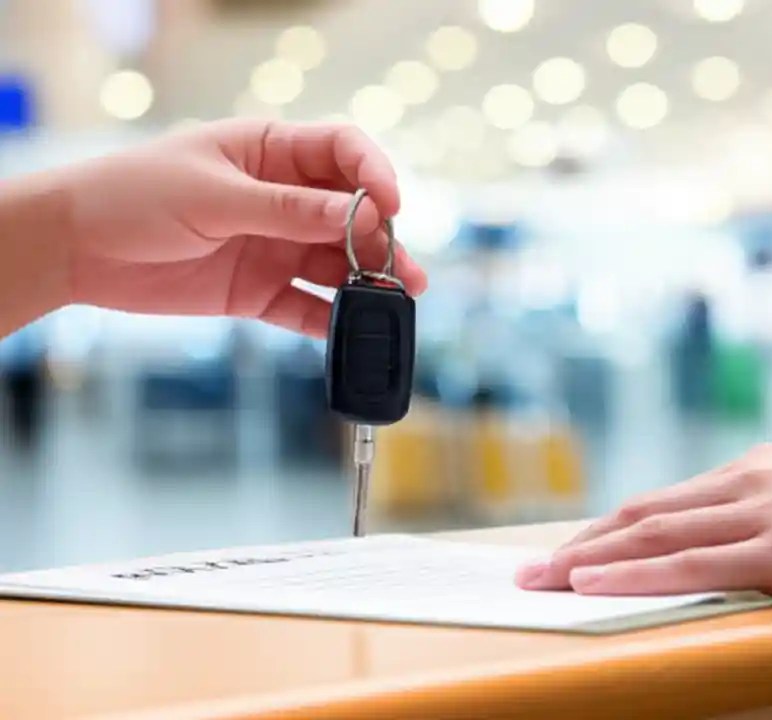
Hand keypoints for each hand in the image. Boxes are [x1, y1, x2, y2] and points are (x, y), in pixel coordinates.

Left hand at [61, 119, 426, 336]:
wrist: (74, 248)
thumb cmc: (132, 196)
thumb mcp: (213, 196)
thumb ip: (288, 210)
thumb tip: (359, 214)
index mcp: (271, 152)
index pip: (343, 152)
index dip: (375, 175)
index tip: (392, 206)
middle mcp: (282, 198)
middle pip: (352, 215)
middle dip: (383, 241)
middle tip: (403, 272)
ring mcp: (273, 245)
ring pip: (337, 264)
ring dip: (368, 284)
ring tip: (394, 303)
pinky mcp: (258, 291)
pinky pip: (306, 307)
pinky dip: (331, 321)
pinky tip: (352, 333)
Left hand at [517, 445, 771, 616]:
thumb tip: (739, 552)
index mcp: (763, 471)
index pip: (665, 503)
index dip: (608, 530)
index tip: (566, 551)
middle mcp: (755, 481)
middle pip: (643, 515)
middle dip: (579, 545)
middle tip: (529, 572)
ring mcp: (768, 511)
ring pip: (654, 535)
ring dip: (588, 560)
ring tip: (541, 582)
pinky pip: (692, 564)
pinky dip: (635, 574)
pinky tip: (595, 584)